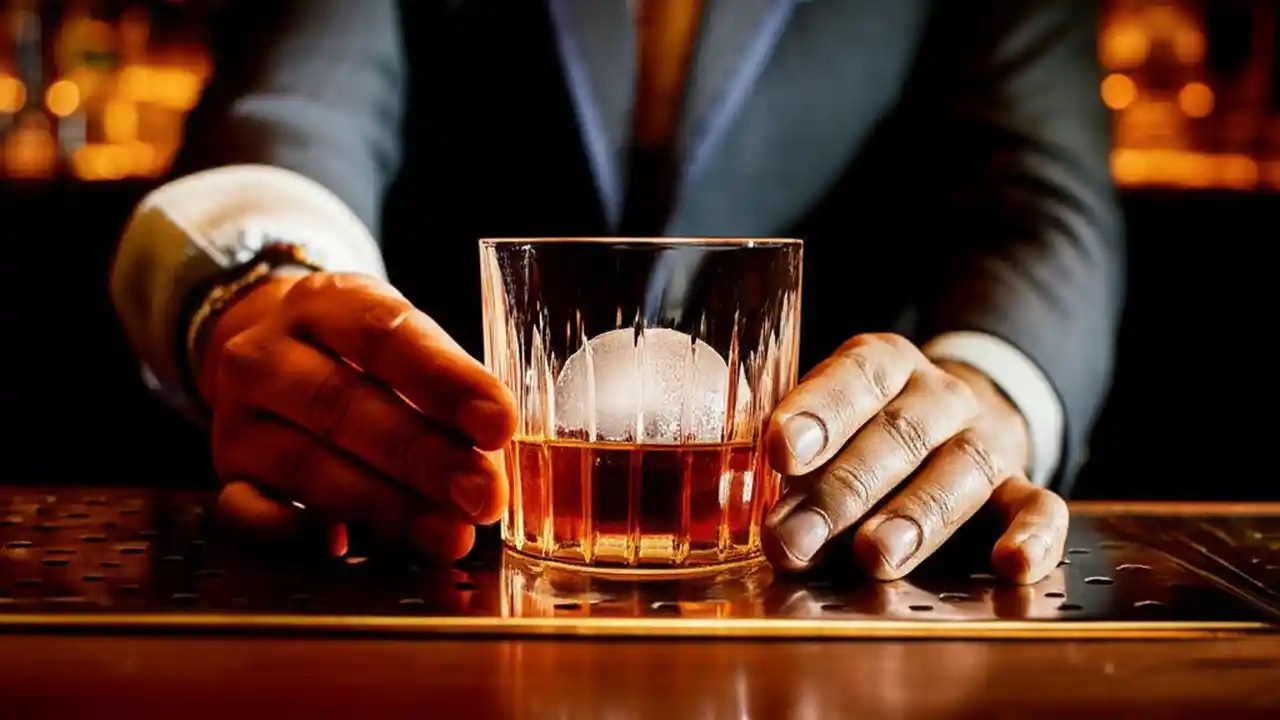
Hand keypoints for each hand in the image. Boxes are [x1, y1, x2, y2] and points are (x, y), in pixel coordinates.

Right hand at [199, 271, 515, 560]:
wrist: (268, 349)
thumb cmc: (362, 351)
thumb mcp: (402, 338)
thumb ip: (446, 389)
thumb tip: (499, 460)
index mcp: (326, 302)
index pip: (385, 335)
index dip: (445, 382)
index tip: (500, 424)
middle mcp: (267, 353)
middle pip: (344, 406)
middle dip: (423, 458)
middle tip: (485, 496)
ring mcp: (237, 415)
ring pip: (307, 465)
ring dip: (385, 507)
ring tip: (451, 535)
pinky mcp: (224, 472)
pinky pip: (243, 509)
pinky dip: (289, 531)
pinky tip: (341, 546)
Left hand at [761, 333, 1066, 582]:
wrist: (954, 419)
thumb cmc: (863, 427)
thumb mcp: (826, 418)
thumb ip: (790, 453)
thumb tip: (736, 503)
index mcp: (884, 364)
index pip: (855, 377)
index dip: (819, 411)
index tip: (780, 449)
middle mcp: (939, 395)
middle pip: (896, 436)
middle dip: (840, 491)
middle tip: (793, 537)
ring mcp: (985, 439)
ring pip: (960, 471)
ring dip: (915, 518)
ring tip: (874, 556)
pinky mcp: (1021, 485)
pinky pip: (1040, 507)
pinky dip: (1034, 536)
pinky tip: (1012, 565)